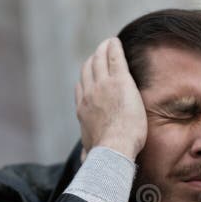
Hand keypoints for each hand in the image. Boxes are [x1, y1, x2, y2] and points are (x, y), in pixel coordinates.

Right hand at [75, 37, 146, 161]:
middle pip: (87, 70)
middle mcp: (89, 94)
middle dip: (93, 60)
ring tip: (108, 43)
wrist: (113, 149)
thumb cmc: (105, 155)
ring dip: (102, 50)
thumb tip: (83, 160)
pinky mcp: (119, 81)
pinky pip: (114, 57)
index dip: (86, 80)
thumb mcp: (90, 153)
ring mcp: (103, 86)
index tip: (91, 76)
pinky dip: (113, 48)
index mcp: (82, 110)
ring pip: (99, 60)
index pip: (81, 89)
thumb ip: (86, 152)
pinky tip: (115, 42)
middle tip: (100, 54)